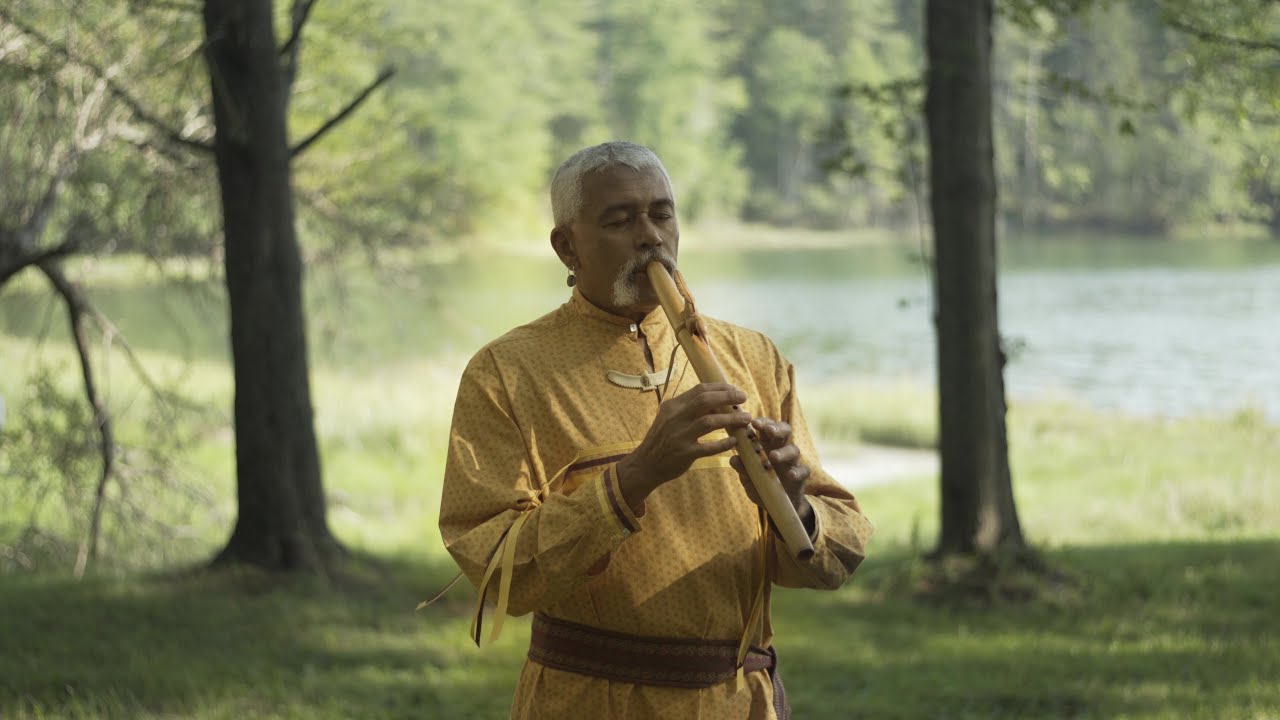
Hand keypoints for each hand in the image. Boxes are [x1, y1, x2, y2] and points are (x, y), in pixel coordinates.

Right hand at [616, 383, 752, 508]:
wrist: (645, 464)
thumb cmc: (662, 439)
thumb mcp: (671, 418)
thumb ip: (690, 409)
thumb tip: (719, 401)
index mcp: (673, 406)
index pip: (700, 389)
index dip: (721, 387)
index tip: (735, 389)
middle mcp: (675, 418)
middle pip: (706, 400)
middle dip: (728, 397)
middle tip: (744, 399)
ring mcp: (680, 435)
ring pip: (710, 421)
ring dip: (731, 419)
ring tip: (746, 419)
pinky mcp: (685, 453)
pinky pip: (709, 447)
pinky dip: (724, 443)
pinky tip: (735, 441)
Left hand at [730, 418, 814, 526]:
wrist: (776, 506)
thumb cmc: (760, 484)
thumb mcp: (748, 477)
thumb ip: (742, 468)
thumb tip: (733, 458)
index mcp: (766, 445)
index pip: (767, 427)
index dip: (762, 422)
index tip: (754, 422)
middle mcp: (780, 449)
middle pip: (784, 431)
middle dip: (777, 428)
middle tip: (768, 430)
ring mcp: (792, 462)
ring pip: (793, 450)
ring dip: (784, 451)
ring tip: (773, 456)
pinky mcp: (800, 476)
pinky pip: (803, 471)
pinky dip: (797, 471)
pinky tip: (790, 474)